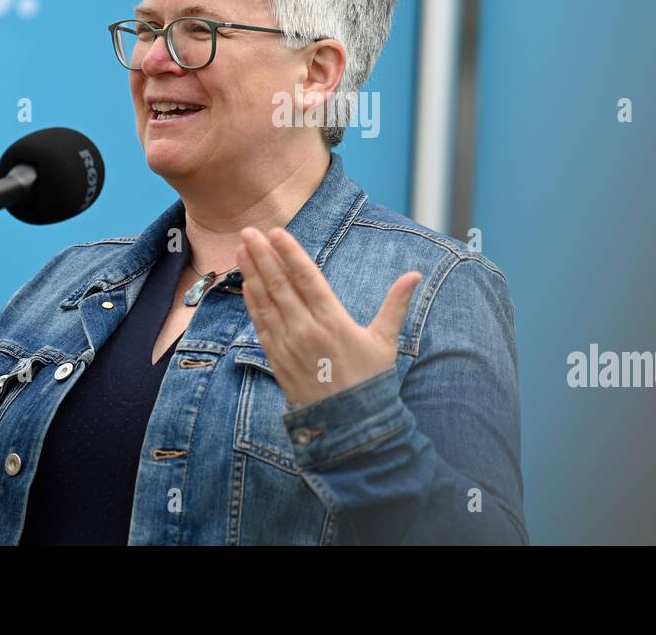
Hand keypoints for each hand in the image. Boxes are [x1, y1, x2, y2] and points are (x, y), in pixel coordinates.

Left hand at [235, 225, 421, 407]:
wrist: (350, 425)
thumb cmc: (370, 380)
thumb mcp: (385, 341)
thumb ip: (395, 304)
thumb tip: (414, 275)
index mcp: (333, 321)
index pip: (307, 278)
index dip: (290, 253)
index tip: (277, 232)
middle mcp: (306, 330)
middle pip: (280, 285)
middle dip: (263, 256)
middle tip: (248, 231)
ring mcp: (288, 345)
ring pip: (266, 302)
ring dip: (252, 274)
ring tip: (241, 249)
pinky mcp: (278, 359)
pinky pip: (261, 325)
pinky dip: (252, 304)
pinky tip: (246, 285)